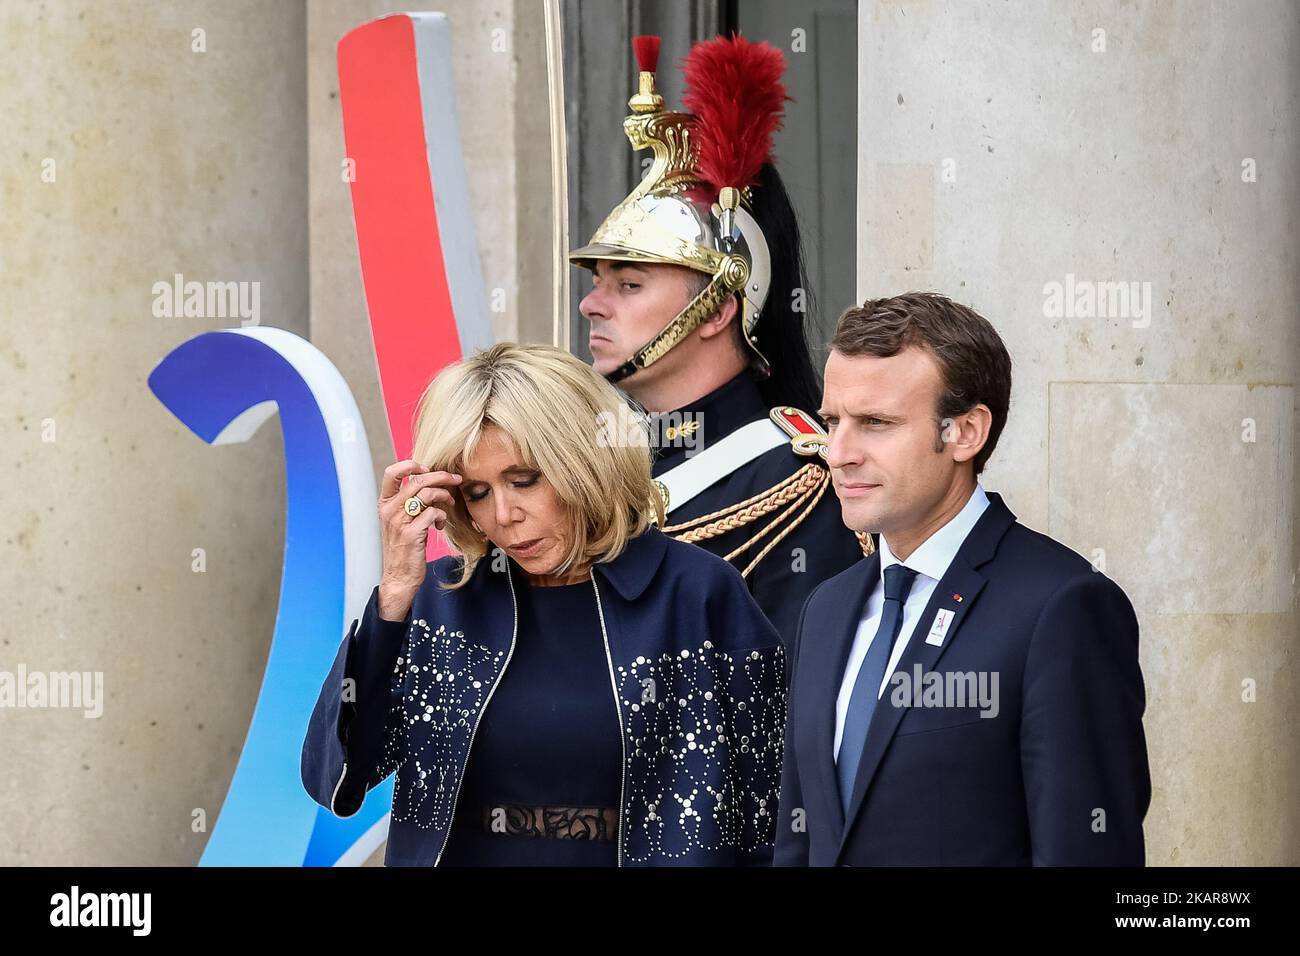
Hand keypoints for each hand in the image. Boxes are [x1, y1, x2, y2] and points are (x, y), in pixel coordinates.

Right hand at [376, 460, 462, 619]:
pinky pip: (432, 513)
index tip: (427, 469)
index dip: (411, 465)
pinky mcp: (411, 534)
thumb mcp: (401, 521)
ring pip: (426, 494)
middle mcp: (389, 510)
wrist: (399, 577)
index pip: (391, 473)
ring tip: (449, 504)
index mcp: (385, 504)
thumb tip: (432, 482)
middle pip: (417, 480)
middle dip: (441, 476)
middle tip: (456, 479)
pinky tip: (440, 525)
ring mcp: (399, 522)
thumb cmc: (404, 548)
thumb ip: (410, 502)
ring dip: (444, 496)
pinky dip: (442, 516)